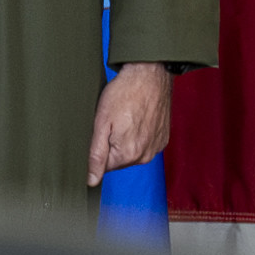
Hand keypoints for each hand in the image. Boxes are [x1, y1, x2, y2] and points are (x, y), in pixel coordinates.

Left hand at [89, 62, 172, 186]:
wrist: (150, 75)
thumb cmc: (124, 93)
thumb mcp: (101, 122)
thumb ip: (96, 154)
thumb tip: (92, 180)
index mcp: (128, 154)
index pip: (104, 166)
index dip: (97, 148)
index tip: (101, 130)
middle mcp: (145, 155)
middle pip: (118, 160)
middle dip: (111, 144)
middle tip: (112, 121)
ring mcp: (156, 147)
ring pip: (131, 152)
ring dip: (125, 139)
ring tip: (125, 117)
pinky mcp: (162, 139)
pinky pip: (144, 144)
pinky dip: (138, 134)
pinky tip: (136, 118)